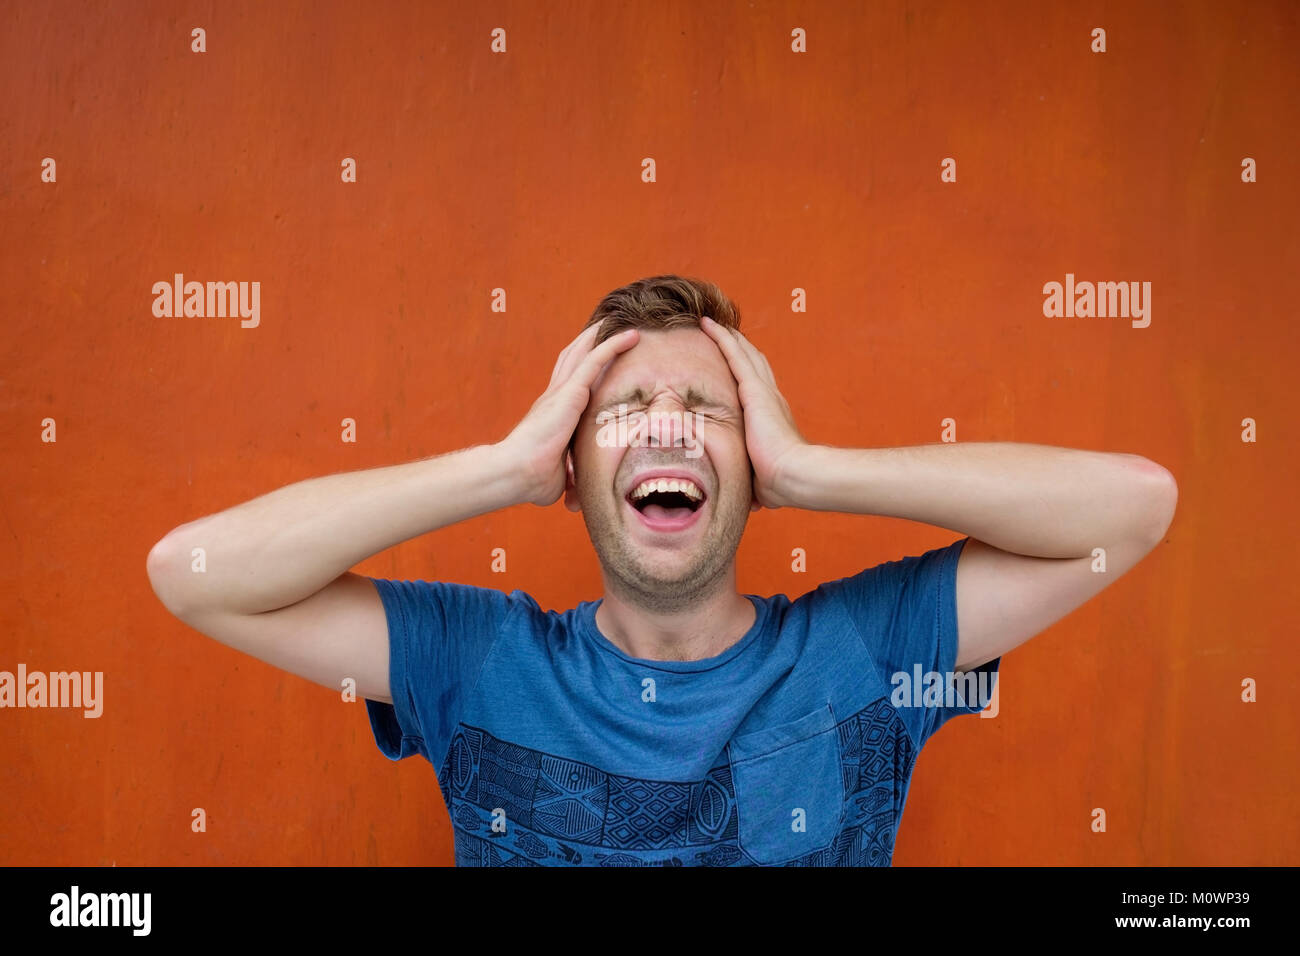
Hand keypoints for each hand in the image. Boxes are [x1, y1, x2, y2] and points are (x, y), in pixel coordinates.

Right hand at [498, 324, 639, 505]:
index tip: (595, 360)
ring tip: (620, 323)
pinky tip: (631, 335)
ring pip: (583, 353)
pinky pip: (595, 360)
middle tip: (605, 327)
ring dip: (601, 336)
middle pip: (573, 360)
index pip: (569, 385)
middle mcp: (556, 397)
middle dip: (588, 342)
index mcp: (553, 414)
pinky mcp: (570, 391)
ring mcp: (562, 392)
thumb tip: (576, 499)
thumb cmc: (533, 479)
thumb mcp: (561, 478)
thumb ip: (571, 480)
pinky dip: (613, 345)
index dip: (581, 370)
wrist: (517, 473)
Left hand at [699, 316, 806, 508]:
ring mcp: (763, 392)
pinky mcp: (754, 390)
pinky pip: (734, 355)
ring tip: (711, 323)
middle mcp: (770, 398)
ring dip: (728, 337)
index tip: (735, 362)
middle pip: (752, 363)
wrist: (794, 476)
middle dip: (738, 347)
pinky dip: (721, 337)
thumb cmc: (779, 483)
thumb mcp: (761, 477)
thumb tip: (751, 501)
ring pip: (743, 354)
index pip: (756, 387)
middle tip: (723, 332)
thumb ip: (754, 480)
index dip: (746, 372)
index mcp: (771, 417)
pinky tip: (707, 324)